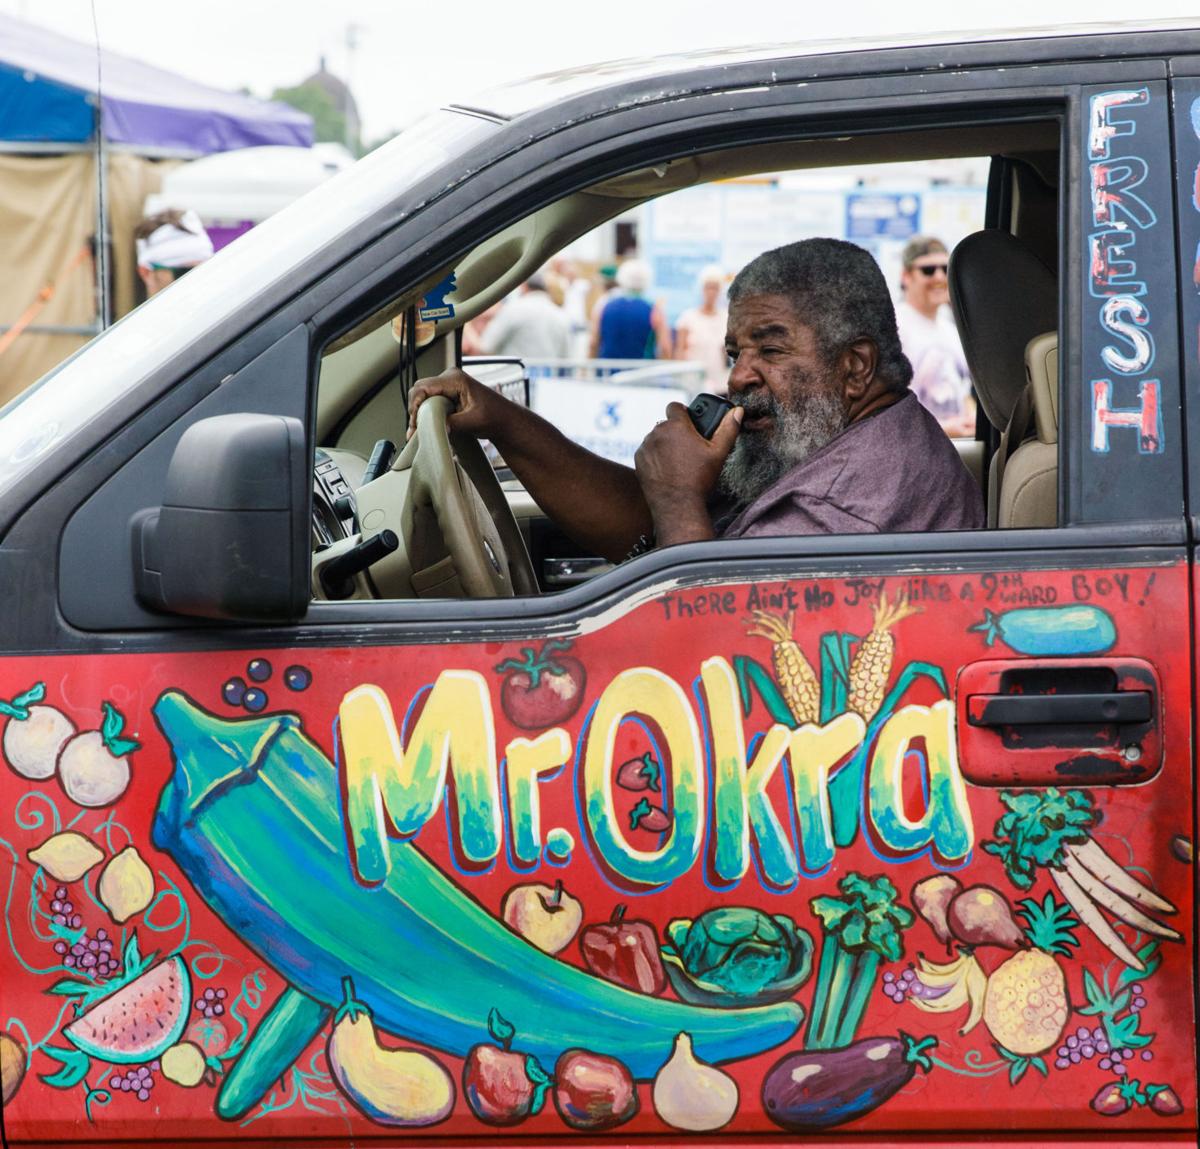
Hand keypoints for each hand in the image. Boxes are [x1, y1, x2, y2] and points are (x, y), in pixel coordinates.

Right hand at [406, 368, 506, 440]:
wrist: (505, 420)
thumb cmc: (495, 417)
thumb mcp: (473, 422)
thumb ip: (453, 423)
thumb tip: (435, 427)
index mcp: (456, 379)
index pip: (424, 387)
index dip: (416, 405)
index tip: (414, 422)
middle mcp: (449, 378)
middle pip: (419, 390)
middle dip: (414, 410)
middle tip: (414, 430)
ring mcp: (447, 386)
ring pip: (422, 396)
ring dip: (418, 413)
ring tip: (417, 431)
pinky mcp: (447, 394)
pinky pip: (429, 401)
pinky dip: (424, 414)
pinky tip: (423, 427)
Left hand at [634, 402, 741, 543]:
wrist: (677, 505)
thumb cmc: (699, 479)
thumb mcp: (718, 453)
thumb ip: (728, 429)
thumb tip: (738, 411)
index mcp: (676, 426)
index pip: (675, 406)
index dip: (683, 412)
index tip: (690, 422)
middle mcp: (657, 432)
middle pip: (666, 424)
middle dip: (676, 431)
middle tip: (688, 447)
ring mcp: (646, 447)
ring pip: (656, 438)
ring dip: (664, 443)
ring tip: (677, 460)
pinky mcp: (639, 460)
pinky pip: (647, 451)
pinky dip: (655, 456)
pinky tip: (666, 469)